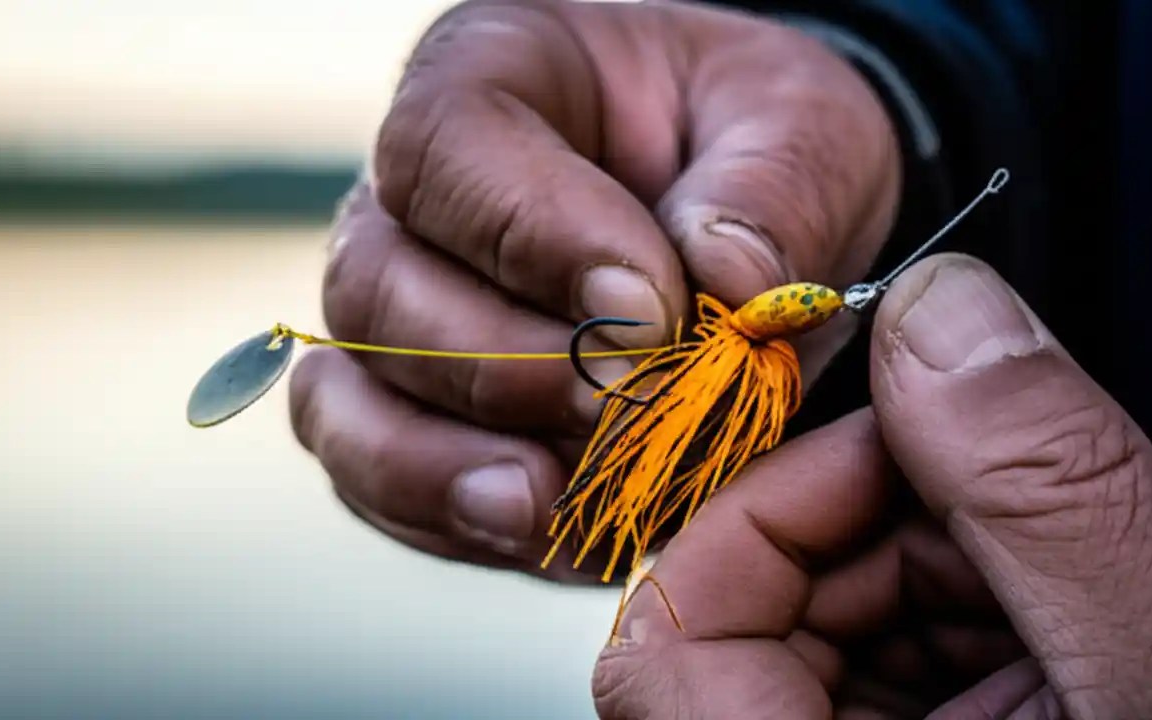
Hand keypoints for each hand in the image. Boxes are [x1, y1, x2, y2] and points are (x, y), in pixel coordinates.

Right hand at [289, 0, 899, 578]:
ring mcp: (397, 317)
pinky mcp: (410, 417)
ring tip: (550, 502)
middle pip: (376, 288)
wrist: (752, 235)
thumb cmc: (759, 154)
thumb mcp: (805, 130)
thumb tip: (723, 282)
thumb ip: (772, 193)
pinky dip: (447, 520)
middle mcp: (411, 201)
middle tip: (619, 410)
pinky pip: (375, 482)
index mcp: (489, 78)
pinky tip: (539, 529)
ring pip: (346, 400)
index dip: (533, 238)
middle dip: (499, 368)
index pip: (447, 149)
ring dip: (445, 466)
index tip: (652, 312)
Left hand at [592, 255, 1151, 717]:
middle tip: (1004, 498)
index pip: (668, 648)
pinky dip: (967, 621)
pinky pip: (894, 675)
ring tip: (1058, 576)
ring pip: (829, 638)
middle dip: (877, 531)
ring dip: (938, 572)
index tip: (887, 447)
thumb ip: (1048, 497)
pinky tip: (1056, 624)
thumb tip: (944, 318)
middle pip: (755, 621)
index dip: (757, 521)